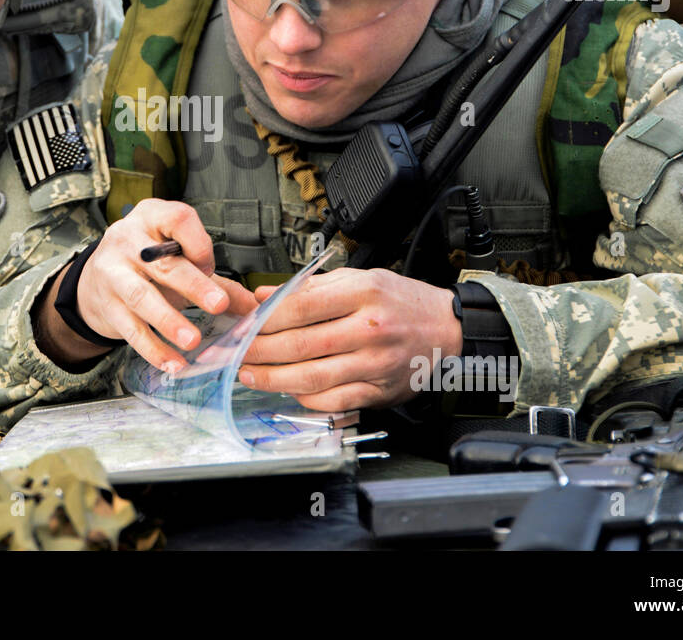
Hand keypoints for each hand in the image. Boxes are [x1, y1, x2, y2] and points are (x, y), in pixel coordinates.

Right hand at [72, 199, 257, 371]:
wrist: (96, 280)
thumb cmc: (148, 265)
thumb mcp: (178, 260)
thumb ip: (217, 282)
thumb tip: (254, 306)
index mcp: (152, 217)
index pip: (178, 219)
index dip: (198, 243)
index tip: (210, 267)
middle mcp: (128, 240)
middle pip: (163, 263)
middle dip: (193, 285)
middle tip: (218, 304)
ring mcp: (113, 272)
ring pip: (141, 296)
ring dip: (169, 320)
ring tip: (192, 340)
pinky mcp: (107, 305)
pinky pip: (130, 329)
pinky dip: (153, 349)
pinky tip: (172, 362)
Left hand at [238, 268, 460, 411]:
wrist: (447, 330)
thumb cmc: (401, 301)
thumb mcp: (358, 279)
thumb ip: (309, 288)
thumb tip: (263, 296)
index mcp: (363, 293)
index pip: (300, 307)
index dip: (265, 318)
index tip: (245, 322)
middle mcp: (368, 329)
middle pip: (300, 345)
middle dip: (259, 350)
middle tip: (235, 351)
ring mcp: (374, 364)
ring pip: (311, 378)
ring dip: (272, 379)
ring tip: (249, 374)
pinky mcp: (377, 391)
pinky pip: (332, 401)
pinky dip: (303, 399)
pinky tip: (285, 389)